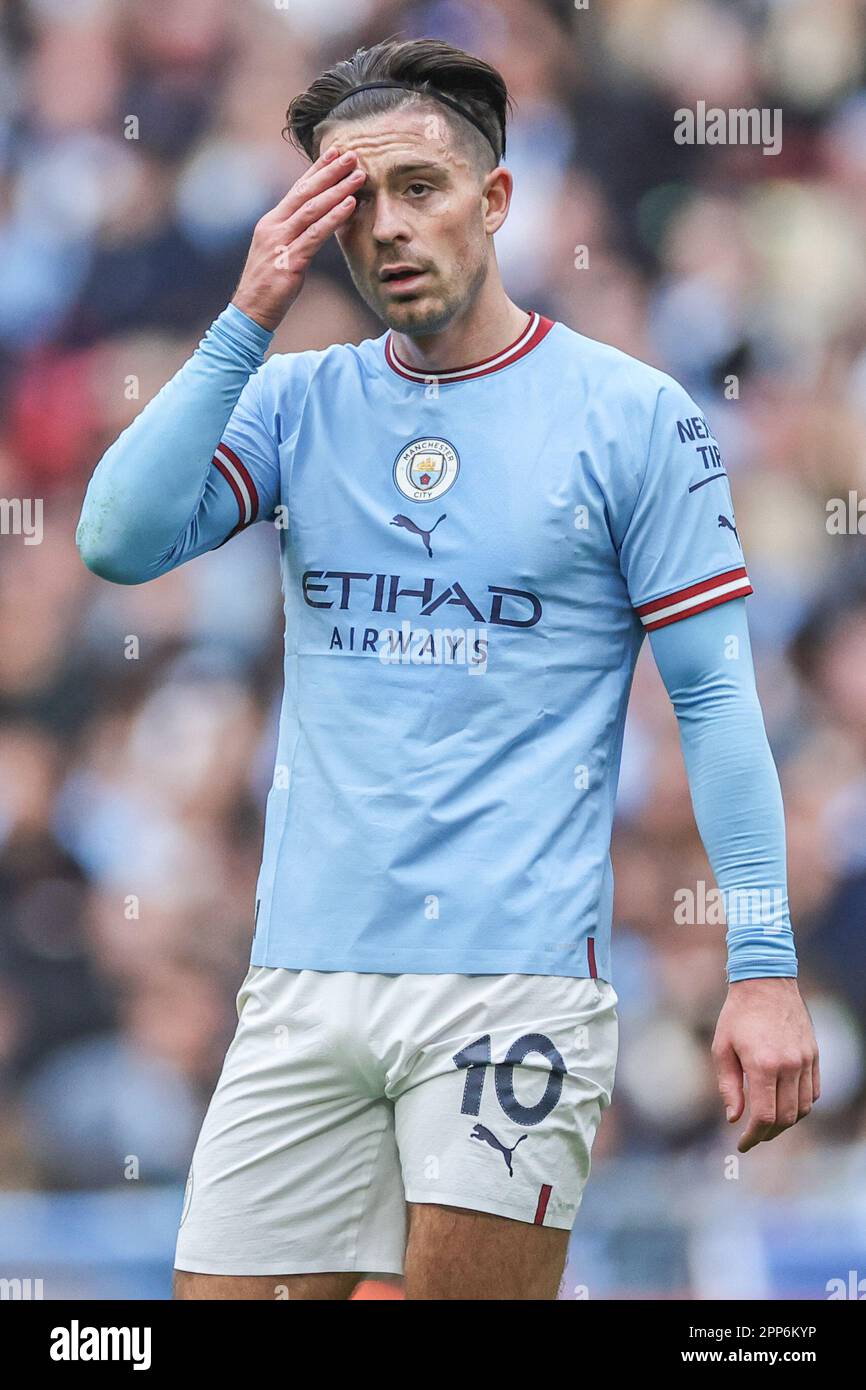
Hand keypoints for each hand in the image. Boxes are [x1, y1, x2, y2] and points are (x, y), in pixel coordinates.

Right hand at [231, 147, 365, 331]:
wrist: (250, 312)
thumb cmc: (268, 286)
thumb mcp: (280, 253)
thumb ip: (295, 235)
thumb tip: (317, 222)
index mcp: (271, 222)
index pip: (297, 189)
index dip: (317, 170)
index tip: (336, 153)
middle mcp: (273, 226)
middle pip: (305, 192)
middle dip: (330, 171)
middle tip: (353, 154)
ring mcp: (280, 243)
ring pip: (312, 209)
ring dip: (337, 190)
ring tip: (358, 176)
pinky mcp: (289, 262)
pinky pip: (315, 235)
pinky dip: (334, 218)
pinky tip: (350, 205)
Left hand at [711, 977, 818, 1152]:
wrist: (765, 982)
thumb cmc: (737, 1015)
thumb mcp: (721, 1048)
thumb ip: (728, 1086)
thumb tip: (733, 1118)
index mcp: (763, 1065)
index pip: (764, 1116)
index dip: (753, 1136)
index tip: (742, 1144)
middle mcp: (789, 1066)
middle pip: (785, 1118)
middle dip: (768, 1134)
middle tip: (752, 1137)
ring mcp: (806, 1061)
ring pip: (804, 1109)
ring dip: (786, 1123)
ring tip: (767, 1125)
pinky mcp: (814, 1055)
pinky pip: (814, 1092)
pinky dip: (801, 1106)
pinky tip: (785, 1105)